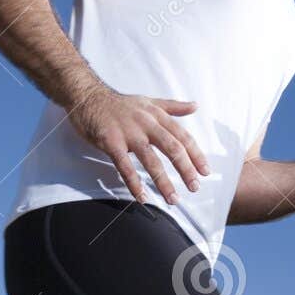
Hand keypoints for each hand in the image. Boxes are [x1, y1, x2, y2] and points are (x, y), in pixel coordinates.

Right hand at [66, 83, 211, 204]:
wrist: (88, 96)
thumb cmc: (120, 104)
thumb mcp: (149, 101)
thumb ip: (173, 107)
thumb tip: (195, 106)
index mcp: (157, 115)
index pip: (182, 136)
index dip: (196, 155)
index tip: (206, 172)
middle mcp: (146, 124)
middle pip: (172, 148)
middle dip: (186, 170)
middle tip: (194, 188)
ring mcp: (128, 133)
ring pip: (151, 160)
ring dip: (163, 182)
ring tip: (173, 199)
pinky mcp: (111, 142)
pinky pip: (125, 166)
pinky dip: (134, 183)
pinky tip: (142, 197)